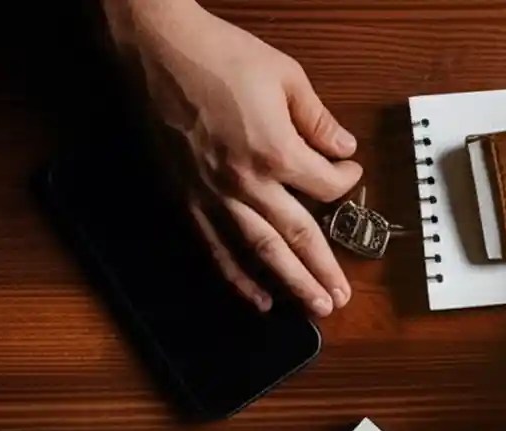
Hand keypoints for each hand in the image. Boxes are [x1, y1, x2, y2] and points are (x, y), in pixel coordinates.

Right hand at [103, 0, 360, 315]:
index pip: (327, 186)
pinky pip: (215, 246)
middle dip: (323, 271)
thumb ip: (319, 120)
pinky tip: (255, 297)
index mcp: (276, 152)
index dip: (346, 182)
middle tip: (340, 299)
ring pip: (259, 251)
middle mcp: (247, 183)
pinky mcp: (186, 196)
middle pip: (297, 236)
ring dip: (289, 283)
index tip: (350, 173)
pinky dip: (235, 276)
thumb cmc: (219, 55)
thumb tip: (345, 149)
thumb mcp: (287, 77)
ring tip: (313, 307)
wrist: (156, 49)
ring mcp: (214, 194)